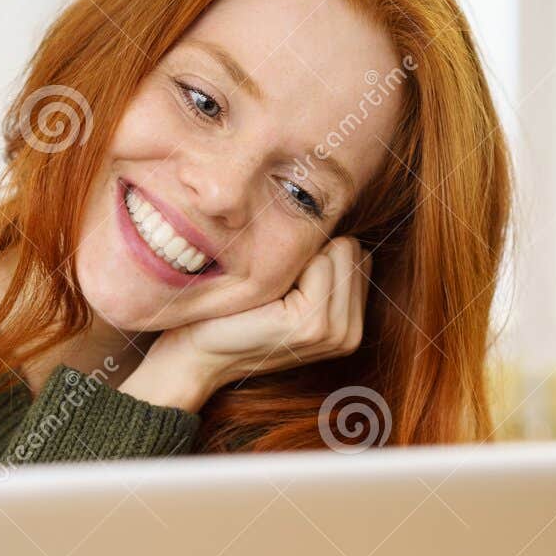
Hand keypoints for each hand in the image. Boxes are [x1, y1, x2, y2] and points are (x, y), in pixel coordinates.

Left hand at [119, 235, 368, 411]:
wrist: (196, 352)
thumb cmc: (235, 314)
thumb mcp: (287, 291)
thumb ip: (322, 265)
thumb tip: (336, 204)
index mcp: (349, 326)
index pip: (358, 254)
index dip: (316, 254)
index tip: (283, 281)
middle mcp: (349, 334)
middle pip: (353, 250)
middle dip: (312, 254)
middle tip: (274, 287)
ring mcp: (334, 333)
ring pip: (340, 251)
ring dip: (300, 259)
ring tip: (270, 291)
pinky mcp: (312, 325)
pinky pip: (320, 261)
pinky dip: (288, 264)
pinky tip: (264, 293)